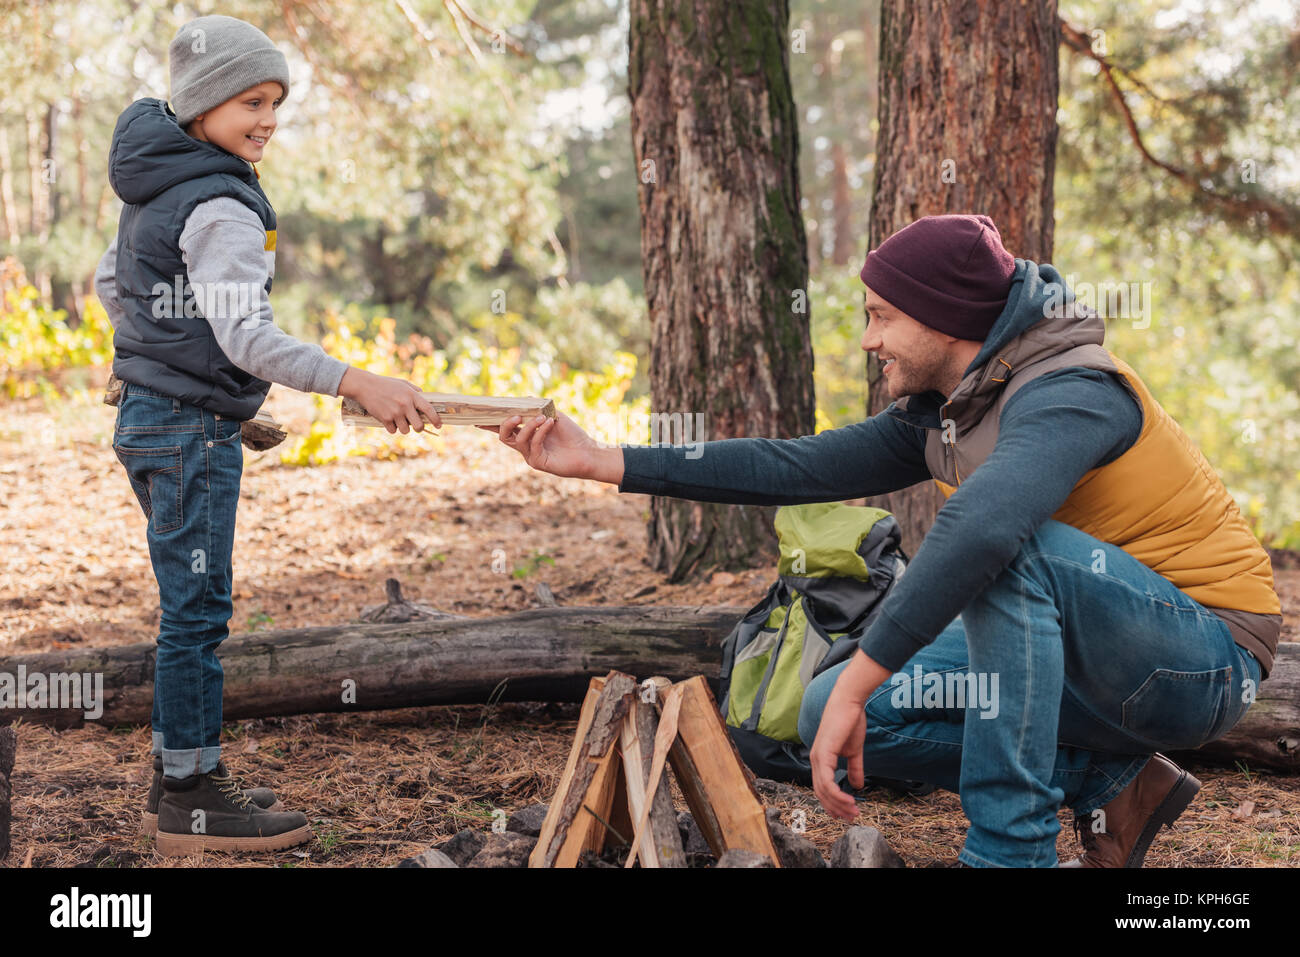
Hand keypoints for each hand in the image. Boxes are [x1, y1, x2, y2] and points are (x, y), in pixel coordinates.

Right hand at [339, 367, 441, 432]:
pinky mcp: (385, 418)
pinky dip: (391, 428)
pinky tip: (387, 419)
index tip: (440, 425)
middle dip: (418, 428)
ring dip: (403, 428)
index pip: (429, 409)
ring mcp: (395, 412)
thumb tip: (424, 395)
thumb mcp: (402, 383)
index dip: (436, 419)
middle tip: (415, 425)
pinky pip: (393, 431)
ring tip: (397, 419)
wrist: (365, 386)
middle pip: (418, 426)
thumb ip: (414, 390)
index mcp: (412, 395)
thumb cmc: (385, 384)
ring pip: (405, 430)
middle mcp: (405, 405)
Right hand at [479, 410, 622, 482]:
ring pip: (518, 440)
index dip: (489, 424)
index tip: (476, 417)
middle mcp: (525, 447)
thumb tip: (523, 399)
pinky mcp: (539, 463)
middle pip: (504, 436)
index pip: (504, 429)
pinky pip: (533, 445)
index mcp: (526, 436)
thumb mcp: (553, 416)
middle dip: (505, 424)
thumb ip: (538, 408)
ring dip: (529, 426)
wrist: (588, 451)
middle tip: (515, 414)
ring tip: (541, 417)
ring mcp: (531, 456)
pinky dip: (540, 431)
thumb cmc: (571, 435)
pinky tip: (549, 423)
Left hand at [809, 651, 892, 821]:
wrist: (849, 702)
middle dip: (836, 808)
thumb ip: (854, 768)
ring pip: (824, 790)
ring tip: (853, 811)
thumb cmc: (850, 722)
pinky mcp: (823, 753)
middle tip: (852, 817)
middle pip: (821, 793)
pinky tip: (849, 799)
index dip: (834, 803)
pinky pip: (827, 781)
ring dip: (839, 804)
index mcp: (820, 759)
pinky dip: (837, 794)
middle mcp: (815, 760)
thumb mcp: (854, 751)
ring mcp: (817, 757)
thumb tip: (857, 786)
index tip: (848, 812)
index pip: (823, 788)